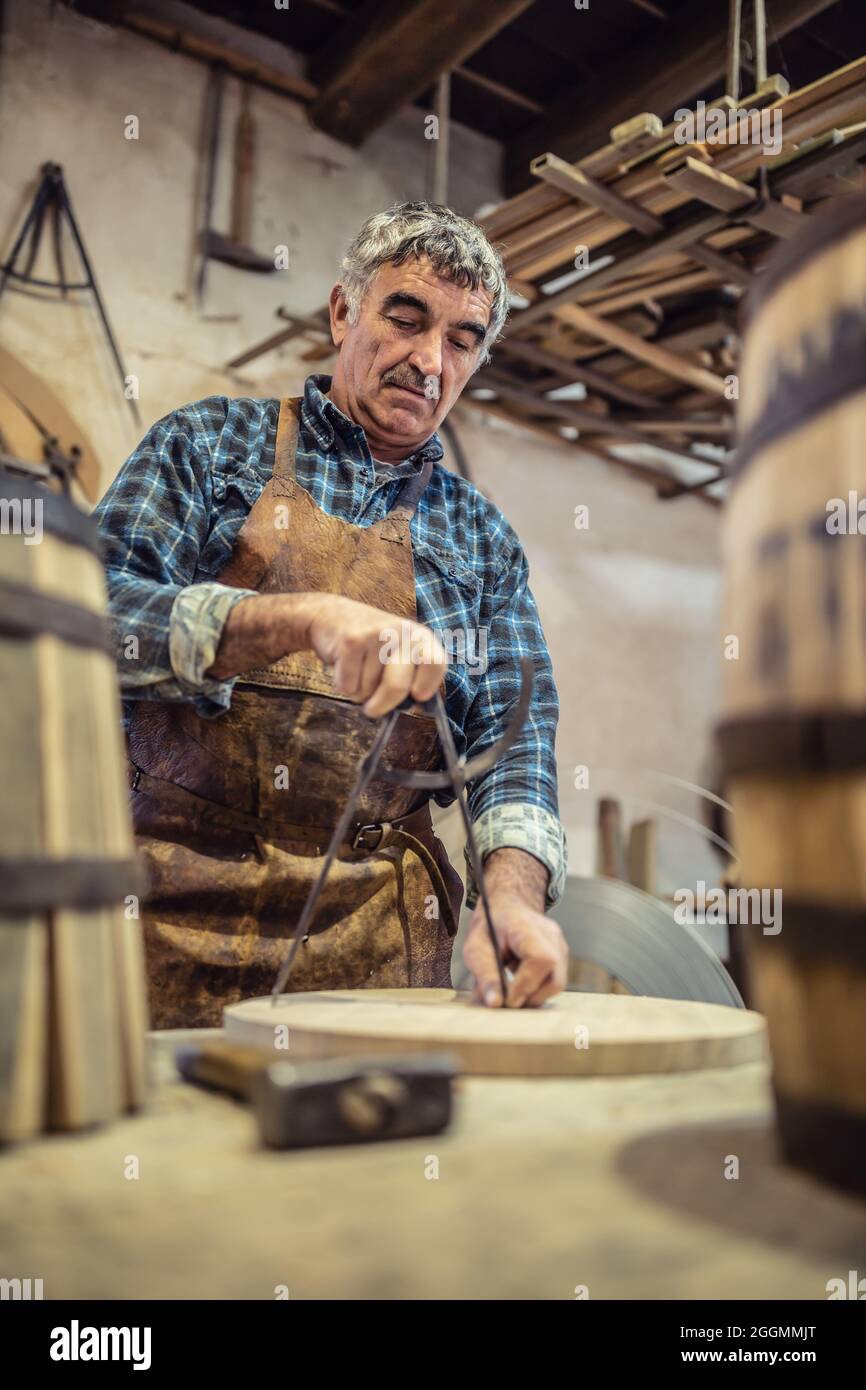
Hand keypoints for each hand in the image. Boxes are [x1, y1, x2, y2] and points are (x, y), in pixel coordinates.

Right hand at [306, 595, 445, 717]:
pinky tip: (342, 665)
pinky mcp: (352, 641)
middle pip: (398, 687)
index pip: (435, 663)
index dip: (427, 685)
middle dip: (382, 705)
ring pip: (368, 690)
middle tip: (372, 709)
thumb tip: (417, 706)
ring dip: (359, 690)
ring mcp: (376, 634)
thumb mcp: (398, 653)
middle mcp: (401, 632)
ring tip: (356, 668)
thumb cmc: (370, 644)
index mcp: (420, 636)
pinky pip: (348, 685)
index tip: (417, 697)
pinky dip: (343, 684)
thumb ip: (411, 676)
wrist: (330, 615)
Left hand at [463, 894, 567, 1007]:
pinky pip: (553, 981)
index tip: (506, 1000)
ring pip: (556, 984)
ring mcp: (560, 946)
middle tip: (507, 1001)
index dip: (526, 985)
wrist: (506, 908)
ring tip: (511, 989)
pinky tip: (518, 982)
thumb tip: (495, 1003)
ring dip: (533, 994)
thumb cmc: (490, 927)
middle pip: (555, 979)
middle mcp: (551, 936)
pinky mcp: (561, 956)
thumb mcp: (476, 948)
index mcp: (529, 927)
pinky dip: (536, 989)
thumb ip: (485, 975)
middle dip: (531, 996)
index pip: (541, 960)